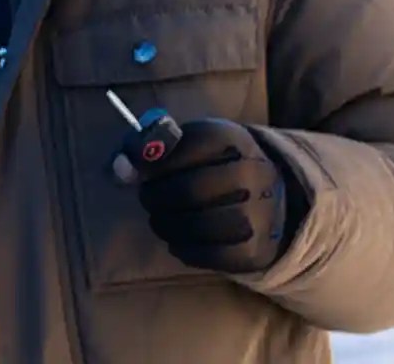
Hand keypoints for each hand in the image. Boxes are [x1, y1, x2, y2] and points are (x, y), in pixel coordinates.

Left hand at [114, 117, 290, 273]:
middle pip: (189, 189)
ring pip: (197, 224)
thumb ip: (149, 150)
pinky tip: (179, 238)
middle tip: (148, 198)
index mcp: (232, 140)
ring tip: (161, 219)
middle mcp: (252, 173)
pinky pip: (207, 254)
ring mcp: (258, 213)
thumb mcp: (192, 145)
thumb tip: (119, 168)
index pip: (186, 146)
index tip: (139, 170)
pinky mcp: (253, 249)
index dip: (153, 160)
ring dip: (166, 224)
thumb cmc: (217, 166)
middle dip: (155, 196)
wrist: (274, 199)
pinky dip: (183, 247)